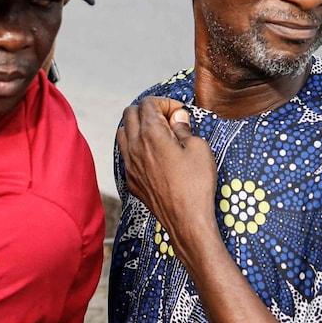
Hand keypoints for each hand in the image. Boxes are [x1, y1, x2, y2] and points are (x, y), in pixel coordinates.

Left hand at [118, 98, 217, 254]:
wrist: (185, 220)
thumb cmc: (196, 184)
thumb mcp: (199, 149)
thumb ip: (184, 128)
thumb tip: (177, 117)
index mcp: (151, 133)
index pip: (147, 103)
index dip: (165, 102)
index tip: (179, 112)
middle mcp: (134, 146)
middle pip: (129, 113)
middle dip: (149, 110)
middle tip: (169, 121)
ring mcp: (129, 164)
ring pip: (122, 133)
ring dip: (137, 128)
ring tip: (159, 136)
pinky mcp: (130, 180)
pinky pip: (125, 155)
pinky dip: (135, 148)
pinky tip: (153, 156)